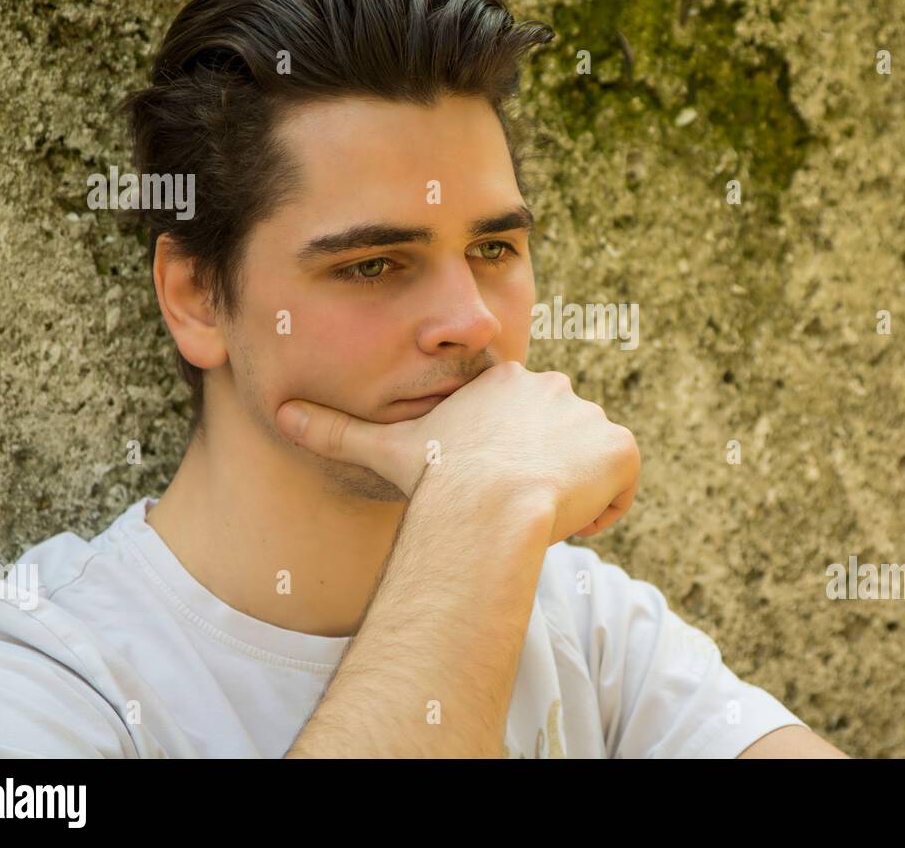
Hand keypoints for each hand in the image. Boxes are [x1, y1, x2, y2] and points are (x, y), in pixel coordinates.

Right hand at [275, 361, 640, 546]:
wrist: (488, 509)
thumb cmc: (437, 481)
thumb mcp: (385, 449)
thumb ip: (338, 429)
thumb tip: (280, 414)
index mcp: (505, 382)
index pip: (521, 417)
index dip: (513, 455)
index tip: (496, 486)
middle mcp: (554, 386)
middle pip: (559, 437)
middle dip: (545, 473)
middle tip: (514, 507)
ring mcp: (589, 416)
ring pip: (591, 460)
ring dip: (575, 491)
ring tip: (539, 519)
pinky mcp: (621, 447)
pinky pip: (624, 481)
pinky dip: (608, 505)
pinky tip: (573, 523)